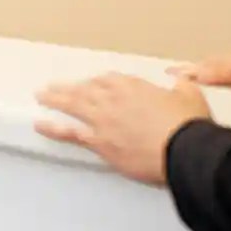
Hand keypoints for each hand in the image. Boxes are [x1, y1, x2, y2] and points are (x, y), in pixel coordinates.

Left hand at [35, 73, 211, 184]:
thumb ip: (182, 86)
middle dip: (68, 87)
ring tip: (41, 96)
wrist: (185, 150)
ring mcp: (103, 120)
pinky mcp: (99, 142)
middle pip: (85, 89)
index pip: (108, 79)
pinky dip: (53, 128)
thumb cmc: (189, 126)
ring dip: (55, 100)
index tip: (93, 84)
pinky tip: (40, 125)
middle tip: (53, 86)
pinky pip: (70, 133)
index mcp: (133, 86)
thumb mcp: (190, 96)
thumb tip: (182, 80)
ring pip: (72, 105)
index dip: (98, 82)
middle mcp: (113, 99)